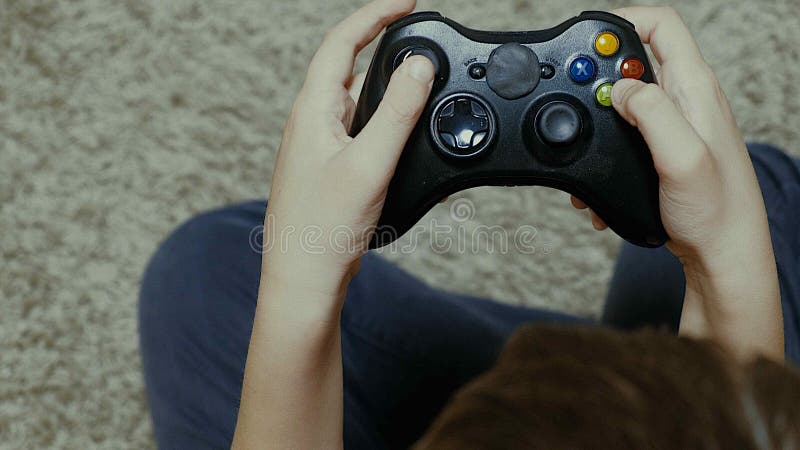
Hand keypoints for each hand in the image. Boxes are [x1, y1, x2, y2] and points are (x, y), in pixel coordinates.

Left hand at [262, 0, 433, 295]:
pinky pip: (361, 131)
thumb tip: (417, 66)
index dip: (375, 14)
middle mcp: (312, 122)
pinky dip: (385, 123)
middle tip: (420, 35)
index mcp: (312, 111)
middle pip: (348, 65)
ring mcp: (319, 146)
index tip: (408, 1)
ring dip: (387, 88)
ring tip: (421, 87)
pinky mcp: (330, 168)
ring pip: (357, 100)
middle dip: (384, 45)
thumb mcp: (368, 165)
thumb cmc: (324, 229)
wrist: (303, 280)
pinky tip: (404, 139)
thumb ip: (395, 114)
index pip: (341, 41)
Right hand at [573, 7, 781, 358]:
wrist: (720, 253)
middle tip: (579, 102)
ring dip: (597, 117)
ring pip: (624, 97)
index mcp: (695, 89)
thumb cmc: (714, 211)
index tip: (586, 42)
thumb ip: (652, 113)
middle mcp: (685, 99)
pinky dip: (603, 148)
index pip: (661, 25)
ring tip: (586, 145)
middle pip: (634, 57)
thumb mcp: (682, 158)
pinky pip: (624, 131)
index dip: (621, 20)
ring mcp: (674, 123)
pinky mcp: (662, 147)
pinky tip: (599, 176)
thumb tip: (619, 86)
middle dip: (597, 76)